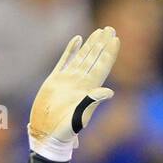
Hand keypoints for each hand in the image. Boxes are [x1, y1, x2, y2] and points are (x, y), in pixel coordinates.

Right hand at [27, 27, 119, 160]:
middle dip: (103, 44)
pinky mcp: (55, 80)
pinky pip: (65, 60)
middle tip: (110, 28)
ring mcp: (68, 80)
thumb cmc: (64, 131)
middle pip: (95, 58)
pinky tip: (78, 39)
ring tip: (99, 31)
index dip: (109, 53)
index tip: (116, 39)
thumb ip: (92, 102)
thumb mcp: (79, 118)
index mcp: (89, 90)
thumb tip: (109, 92)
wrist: (46, 133)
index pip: (102, 66)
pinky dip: (71, 49)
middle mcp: (81, 83)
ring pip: (82, 57)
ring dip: (91, 44)